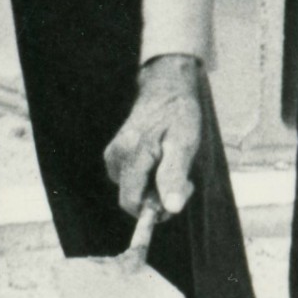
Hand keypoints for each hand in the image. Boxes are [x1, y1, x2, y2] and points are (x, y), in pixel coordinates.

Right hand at [103, 53, 215, 224]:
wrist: (166, 89)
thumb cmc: (178, 115)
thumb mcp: (184, 145)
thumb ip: (173, 176)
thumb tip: (171, 208)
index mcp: (130, 154)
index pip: (131, 202)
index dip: (154, 209)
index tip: (176, 196)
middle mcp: (116, 155)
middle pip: (131, 197)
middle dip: (157, 197)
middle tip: (183, 179)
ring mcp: (113, 154)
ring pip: (132, 189)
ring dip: (154, 187)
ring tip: (174, 165)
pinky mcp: (115, 153)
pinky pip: (130, 179)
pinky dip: (147, 178)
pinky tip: (161, 161)